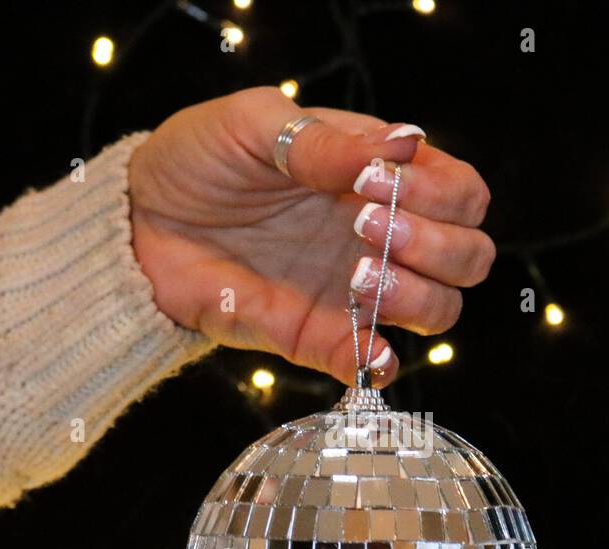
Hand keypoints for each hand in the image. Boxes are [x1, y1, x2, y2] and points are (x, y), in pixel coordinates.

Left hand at [128, 86, 493, 385]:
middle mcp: (384, 237)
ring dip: (417, 295)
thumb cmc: (199, 161)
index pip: (462, 194)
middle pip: (470, 257)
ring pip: (441, 311)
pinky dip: (383, 362)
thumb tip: (404, 145)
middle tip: (365, 226)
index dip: (442, 194)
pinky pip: (376, 364)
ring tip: (358, 272)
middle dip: (439, 245)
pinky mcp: (321, 338)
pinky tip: (366, 345)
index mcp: (381, 178)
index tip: (376, 180)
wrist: (138, 223)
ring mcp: (357, 291)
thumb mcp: (255, 125)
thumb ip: (326, 142)